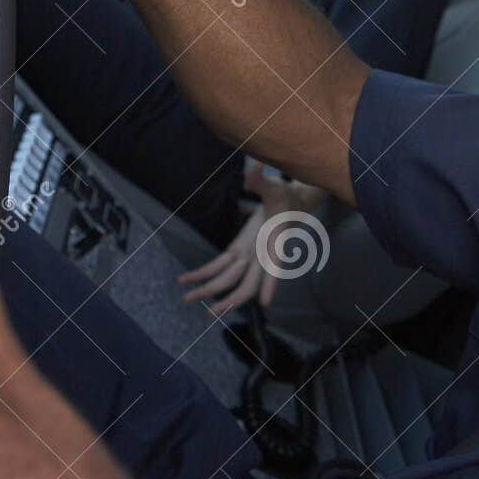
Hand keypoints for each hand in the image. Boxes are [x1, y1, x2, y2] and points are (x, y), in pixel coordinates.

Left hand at [179, 160, 324, 316]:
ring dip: (211, 291)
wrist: (291, 202)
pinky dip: (204, 273)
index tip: (265, 301)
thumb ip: (262, 179)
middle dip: (229, 298)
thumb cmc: (286, 195)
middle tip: (210, 312)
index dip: (271, 283)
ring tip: (188, 299)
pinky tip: (188, 278)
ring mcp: (249, 255)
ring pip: (230, 280)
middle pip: (247, 283)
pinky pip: (220, 266)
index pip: (276, 265)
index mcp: (275, 243)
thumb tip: (255, 167)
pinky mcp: (239, 250)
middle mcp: (262, 255)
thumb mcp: (276, 186)